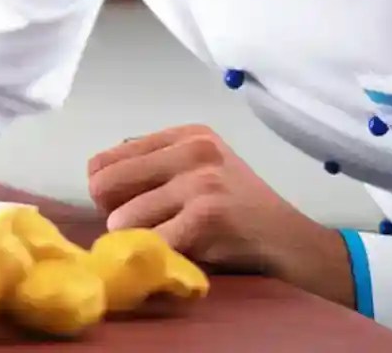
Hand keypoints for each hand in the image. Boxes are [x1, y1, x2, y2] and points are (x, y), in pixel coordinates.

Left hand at [87, 125, 353, 307]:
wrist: (293, 242)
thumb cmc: (239, 208)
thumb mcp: (200, 168)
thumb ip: (154, 164)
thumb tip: (98, 174)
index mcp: (185, 135)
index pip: (106, 160)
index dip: (106, 191)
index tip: (126, 206)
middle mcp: (191, 150)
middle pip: (104, 185)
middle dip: (112, 213)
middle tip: (140, 228)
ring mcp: (200, 182)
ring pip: (124, 218)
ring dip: (139, 239)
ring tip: (170, 240)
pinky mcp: (207, 216)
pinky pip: (153, 242)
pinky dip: (160, 256)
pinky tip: (184, 253)